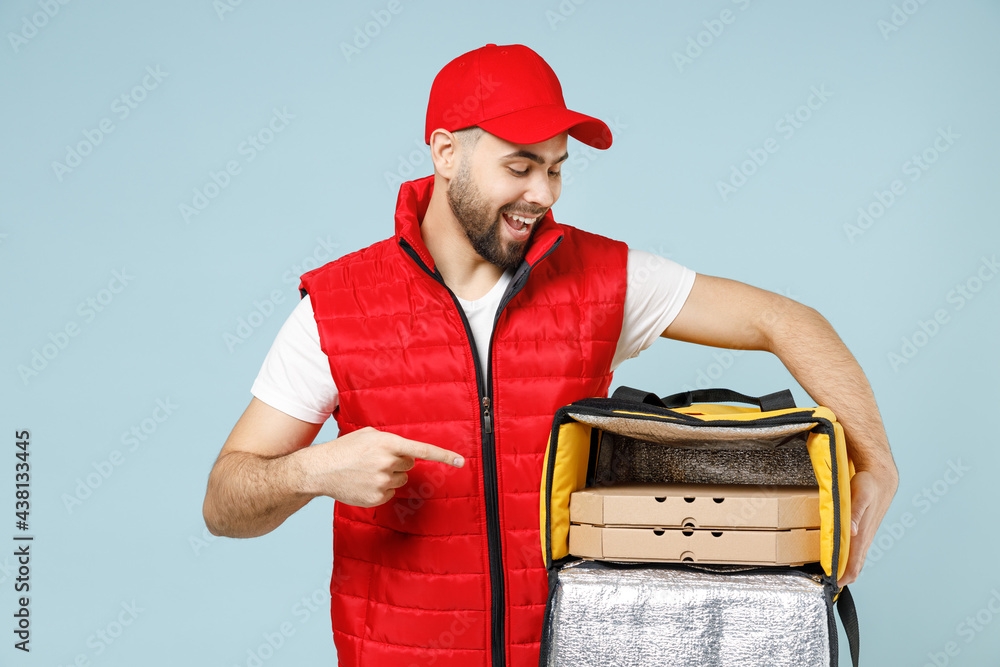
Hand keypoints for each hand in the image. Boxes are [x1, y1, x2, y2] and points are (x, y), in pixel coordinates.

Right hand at [297, 426, 464, 507]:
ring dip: (389, 475)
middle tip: (376, 459)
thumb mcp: (368, 435)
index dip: (443, 455)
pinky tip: (364, 483)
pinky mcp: (377, 498)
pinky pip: (390, 493)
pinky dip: (381, 489)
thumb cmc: (344, 449)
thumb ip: (390, 440)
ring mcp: (382, 482)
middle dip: (398, 461)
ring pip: (400, 479)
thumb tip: (408, 451)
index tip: (460, 461)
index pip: (422, 450)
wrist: (320, 469)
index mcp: (387, 443)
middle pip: (409, 464)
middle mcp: (387, 462)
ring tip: (367, 471)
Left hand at [838, 468, 898, 586]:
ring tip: (834, 578)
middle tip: (830, 587)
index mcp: (862, 533)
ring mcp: (864, 535)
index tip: (834, 585)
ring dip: (846, 569)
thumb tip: (853, 532)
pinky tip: (842, 560)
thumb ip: (855, 513)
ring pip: (856, 559)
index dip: (845, 575)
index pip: (854, 562)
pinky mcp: (863, 531)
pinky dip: (848, 559)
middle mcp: (864, 538)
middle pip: (855, 565)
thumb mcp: (860, 495)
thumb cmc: (869, 485)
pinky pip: (856, 550)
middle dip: (844, 577)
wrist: (881, 479)